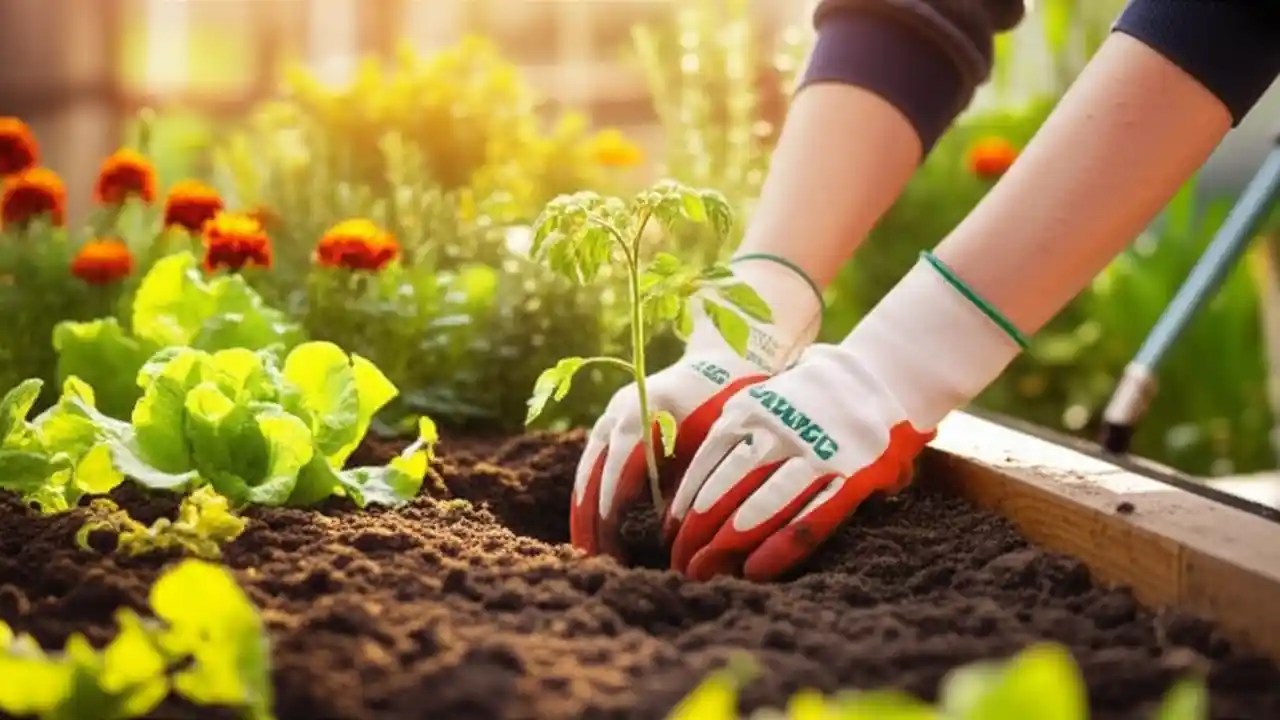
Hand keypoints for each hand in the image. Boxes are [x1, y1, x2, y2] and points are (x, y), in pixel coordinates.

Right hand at [571, 258, 822, 559]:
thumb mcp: (716, 436)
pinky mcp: (611, 424)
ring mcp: (611, 416)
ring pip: (587, 469)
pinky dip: (589, 497)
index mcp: (647, 409)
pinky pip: (592, 465)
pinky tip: (592, 529)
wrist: (722, 357)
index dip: (613, 506)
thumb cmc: (728, 400)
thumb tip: (674, 527)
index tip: (610, 542)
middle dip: (590, 517)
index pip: (621, 464)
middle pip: (594, 470)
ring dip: (583, 511)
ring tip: (585, 551)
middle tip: (591, 559)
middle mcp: (620, 411)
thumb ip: (693, 475)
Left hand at [665, 254, 1025, 580]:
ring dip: (729, 544)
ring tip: (706, 573)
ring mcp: (816, 453)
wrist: (880, 374)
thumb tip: (690, 483)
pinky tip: (755, 570)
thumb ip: (733, 432)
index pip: (704, 465)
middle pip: (725, 489)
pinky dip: (780, 547)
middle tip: (680, 565)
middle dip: (697, 533)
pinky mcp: (851, 475)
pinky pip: (810, 517)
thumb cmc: (808, 397)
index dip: (683, 505)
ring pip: (761, 505)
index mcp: (748, 411)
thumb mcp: (762, 399)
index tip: (668, 536)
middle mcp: (777, 431)